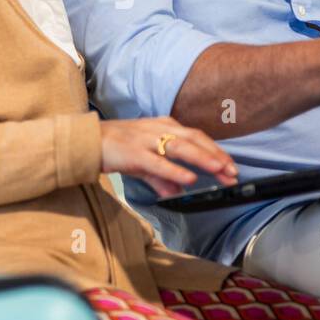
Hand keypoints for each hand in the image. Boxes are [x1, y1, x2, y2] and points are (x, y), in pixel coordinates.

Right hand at [99, 118, 238, 198]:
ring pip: (180, 147)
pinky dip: (175, 170)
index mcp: (164, 126)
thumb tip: (176, 193)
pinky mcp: (134, 152)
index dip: (215, 151)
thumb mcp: (144, 163)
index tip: (231, 167)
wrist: (87, 141)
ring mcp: (146, 139)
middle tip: (232, 172)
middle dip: (216, 156)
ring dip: (202, 159)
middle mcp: (159, 129)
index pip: (197, 136)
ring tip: (219, 170)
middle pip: (194, 139)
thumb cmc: (117, 148)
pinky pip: (159, 162)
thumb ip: (161, 178)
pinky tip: (188, 179)